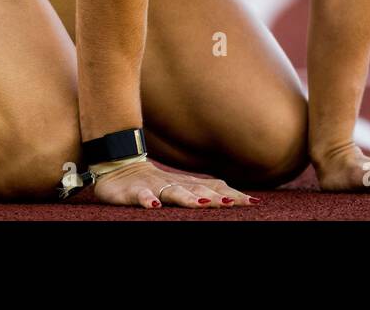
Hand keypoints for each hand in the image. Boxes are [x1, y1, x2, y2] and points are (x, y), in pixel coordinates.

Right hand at [90, 158, 259, 208]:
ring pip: (173, 192)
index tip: (252, 202)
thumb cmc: (153, 181)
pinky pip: (140, 195)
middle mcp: (174, 183)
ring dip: (188, 198)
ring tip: (202, 204)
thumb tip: (231, 196)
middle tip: (235, 204)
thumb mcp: (180, 186)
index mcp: (186, 183)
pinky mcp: (133, 191)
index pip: (214, 187)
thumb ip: (202, 190)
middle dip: (217, 197)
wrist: (117, 164)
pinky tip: (152, 205)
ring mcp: (154, 186)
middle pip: (199, 190)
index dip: (232, 194)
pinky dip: (146, 199)